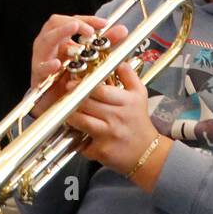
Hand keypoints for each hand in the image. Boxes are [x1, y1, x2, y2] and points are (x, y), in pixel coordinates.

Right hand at [29, 14, 127, 118]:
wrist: (55, 104)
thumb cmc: (70, 78)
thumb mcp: (88, 59)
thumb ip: (104, 44)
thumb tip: (123, 30)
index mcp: (61, 38)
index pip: (72, 20)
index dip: (88, 19)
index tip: (104, 24)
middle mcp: (49, 44)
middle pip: (55, 23)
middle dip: (72, 22)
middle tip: (89, 31)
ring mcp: (42, 58)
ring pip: (46, 40)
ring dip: (60, 33)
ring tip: (74, 29)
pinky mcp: (38, 76)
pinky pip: (41, 68)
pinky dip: (48, 65)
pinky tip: (57, 64)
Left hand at [64, 61, 158, 175]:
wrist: (146, 152)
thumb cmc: (139, 120)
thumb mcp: (140, 94)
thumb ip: (129, 75)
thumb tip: (118, 61)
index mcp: (127, 101)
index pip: (100, 90)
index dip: (83, 85)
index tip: (72, 81)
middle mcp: (117, 117)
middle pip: (88, 104)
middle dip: (73, 98)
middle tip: (66, 93)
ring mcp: (109, 135)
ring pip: (82, 121)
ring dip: (70, 115)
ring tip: (67, 111)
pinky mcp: (101, 151)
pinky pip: (82, 141)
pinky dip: (75, 136)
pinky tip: (73, 131)